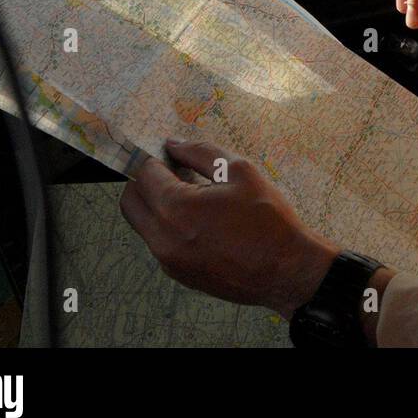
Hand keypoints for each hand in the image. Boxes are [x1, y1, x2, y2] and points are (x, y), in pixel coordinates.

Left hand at [120, 138, 340, 317]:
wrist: (286, 271)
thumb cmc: (268, 221)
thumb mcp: (240, 171)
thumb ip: (201, 152)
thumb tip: (174, 145)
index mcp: (176, 208)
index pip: (144, 174)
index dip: (156, 158)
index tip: (171, 155)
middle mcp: (163, 237)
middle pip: (130, 200)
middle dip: (146, 182)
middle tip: (175, 173)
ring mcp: (168, 259)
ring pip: (142, 223)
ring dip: (157, 204)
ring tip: (194, 197)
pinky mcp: (177, 273)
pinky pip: (158, 242)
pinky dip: (168, 226)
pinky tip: (201, 220)